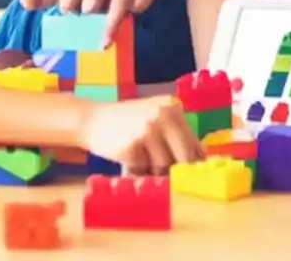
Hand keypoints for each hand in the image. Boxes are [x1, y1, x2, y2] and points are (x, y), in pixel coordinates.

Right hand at [80, 96, 203, 175]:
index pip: (194, 144)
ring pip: (164, 167)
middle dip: (178, 173)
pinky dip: (137, 173)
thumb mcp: (154, 120)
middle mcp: (163, 116)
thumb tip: (199, 165)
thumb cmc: (126, 123)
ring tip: (141, 165)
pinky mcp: (132, 146)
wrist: (91, 119)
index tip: (191, 178)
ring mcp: (148, 130)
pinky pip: (143, 171)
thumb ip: (175, 136)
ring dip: (154, 173)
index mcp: (173, 108)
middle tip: (171, 182)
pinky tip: (128, 164)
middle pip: (184, 157)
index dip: (194, 165)